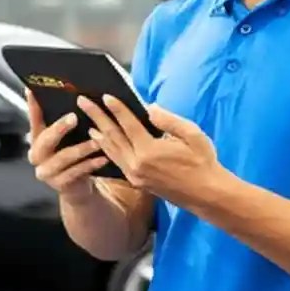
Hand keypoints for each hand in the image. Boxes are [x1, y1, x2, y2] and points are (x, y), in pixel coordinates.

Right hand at [25, 89, 109, 199]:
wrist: (75, 187)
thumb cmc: (73, 156)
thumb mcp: (67, 139)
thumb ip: (66, 122)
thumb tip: (78, 96)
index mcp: (37, 139)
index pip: (33, 118)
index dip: (32, 105)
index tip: (32, 89)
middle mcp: (37, 154)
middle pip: (46, 140)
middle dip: (60, 128)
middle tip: (74, 117)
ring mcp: (46, 171)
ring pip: (64, 157)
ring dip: (82, 148)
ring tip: (97, 140)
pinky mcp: (59, 184)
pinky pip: (76, 172)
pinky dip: (91, 165)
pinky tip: (103, 158)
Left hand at [77, 94, 227, 204]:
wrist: (207, 194)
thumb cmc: (203, 162)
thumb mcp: (192, 135)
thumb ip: (168, 120)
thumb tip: (150, 108)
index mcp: (150, 151)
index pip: (128, 124)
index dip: (116, 109)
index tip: (105, 96)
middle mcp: (137, 164)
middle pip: (113, 136)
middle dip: (97, 117)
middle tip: (82, 102)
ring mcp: (135, 175)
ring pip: (111, 150)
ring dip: (99, 134)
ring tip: (88, 121)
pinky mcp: (137, 181)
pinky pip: (117, 161)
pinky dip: (107, 149)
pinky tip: (102, 142)